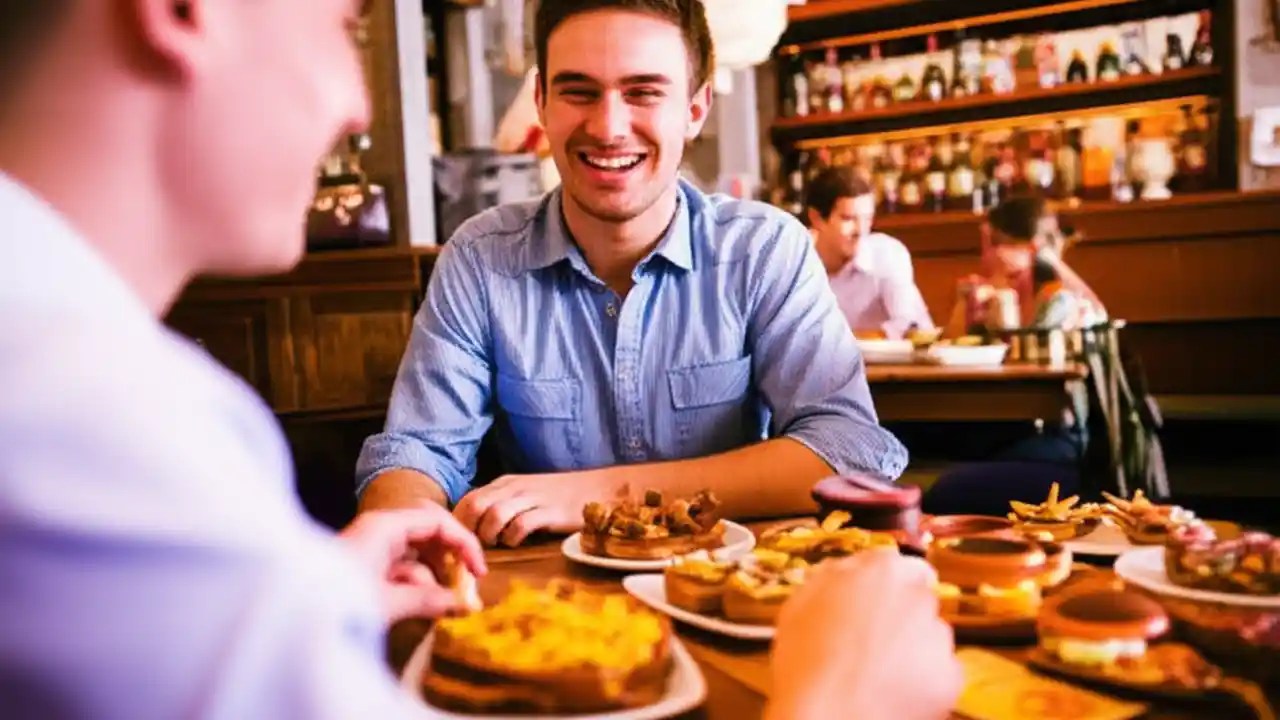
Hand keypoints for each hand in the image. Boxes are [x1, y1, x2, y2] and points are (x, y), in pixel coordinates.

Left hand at [339, 507, 486, 622]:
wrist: (288, 612)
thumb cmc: (334, 599)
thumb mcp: (386, 601)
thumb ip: (427, 599)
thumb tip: (463, 604)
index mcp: (384, 526)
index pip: (437, 521)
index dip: (463, 543)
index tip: (479, 570)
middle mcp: (379, 530)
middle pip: (428, 534)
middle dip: (449, 560)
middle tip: (468, 584)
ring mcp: (371, 547)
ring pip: (415, 555)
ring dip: (431, 578)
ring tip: (444, 601)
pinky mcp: (365, 565)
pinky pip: (400, 569)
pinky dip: (414, 585)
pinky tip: (422, 604)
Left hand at [453, 472, 608, 546]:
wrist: (598, 488)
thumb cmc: (559, 496)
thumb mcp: (524, 495)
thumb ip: (501, 506)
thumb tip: (474, 529)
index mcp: (505, 483)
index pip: (468, 499)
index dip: (458, 523)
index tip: (458, 542)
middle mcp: (515, 487)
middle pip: (475, 505)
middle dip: (468, 530)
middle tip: (474, 548)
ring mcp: (533, 498)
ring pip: (495, 514)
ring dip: (490, 534)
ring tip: (497, 543)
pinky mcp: (550, 512)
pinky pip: (521, 524)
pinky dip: (513, 537)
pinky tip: (517, 541)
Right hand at [766, 551, 962, 719]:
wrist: (828, 718)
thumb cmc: (806, 664)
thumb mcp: (800, 603)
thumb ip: (833, 578)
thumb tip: (847, 574)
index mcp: (881, 571)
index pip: (894, 565)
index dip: (880, 587)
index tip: (870, 603)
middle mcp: (917, 597)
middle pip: (915, 599)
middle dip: (898, 616)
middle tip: (868, 643)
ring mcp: (938, 637)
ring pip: (929, 636)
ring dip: (911, 648)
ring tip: (876, 673)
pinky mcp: (950, 676)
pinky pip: (938, 672)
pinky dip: (921, 681)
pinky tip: (890, 692)